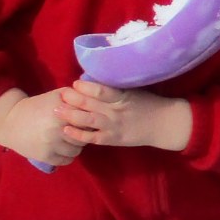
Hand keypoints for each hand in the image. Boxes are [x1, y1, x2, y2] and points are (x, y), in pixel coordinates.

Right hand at [0, 88, 89, 168]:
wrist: (10, 121)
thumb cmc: (37, 106)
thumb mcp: (57, 96)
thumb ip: (77, 97)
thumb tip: (97, 102)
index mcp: (63, 112)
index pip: (88, 120)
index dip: (89, 120)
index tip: (86, 120)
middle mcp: (58, 129)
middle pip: (85, 136)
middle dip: (84, 134)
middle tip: (78, 131)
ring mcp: (52, 144)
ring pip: (77, 150)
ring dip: (76, 146)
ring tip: (69, 140)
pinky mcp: (45, 156)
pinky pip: (67, 160)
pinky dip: (67, 156)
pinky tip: (63, 149)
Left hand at [56, 80, 191, 151]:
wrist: (163, 124)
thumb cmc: (148, 104)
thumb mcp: (134, 91)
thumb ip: (115, 89)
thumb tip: (93, 81)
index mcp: (122, 96)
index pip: (102, 90)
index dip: (86, 87)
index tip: (75, 83)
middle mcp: (116, 111)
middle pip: (91, 104)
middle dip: (72, 99)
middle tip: (60, 95)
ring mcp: (113, 126)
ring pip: (88, 120)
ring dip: (71, 115)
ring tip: (56, 111)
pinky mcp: (112, 138)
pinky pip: (92, 137)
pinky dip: (78, 135)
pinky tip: (66, 130)